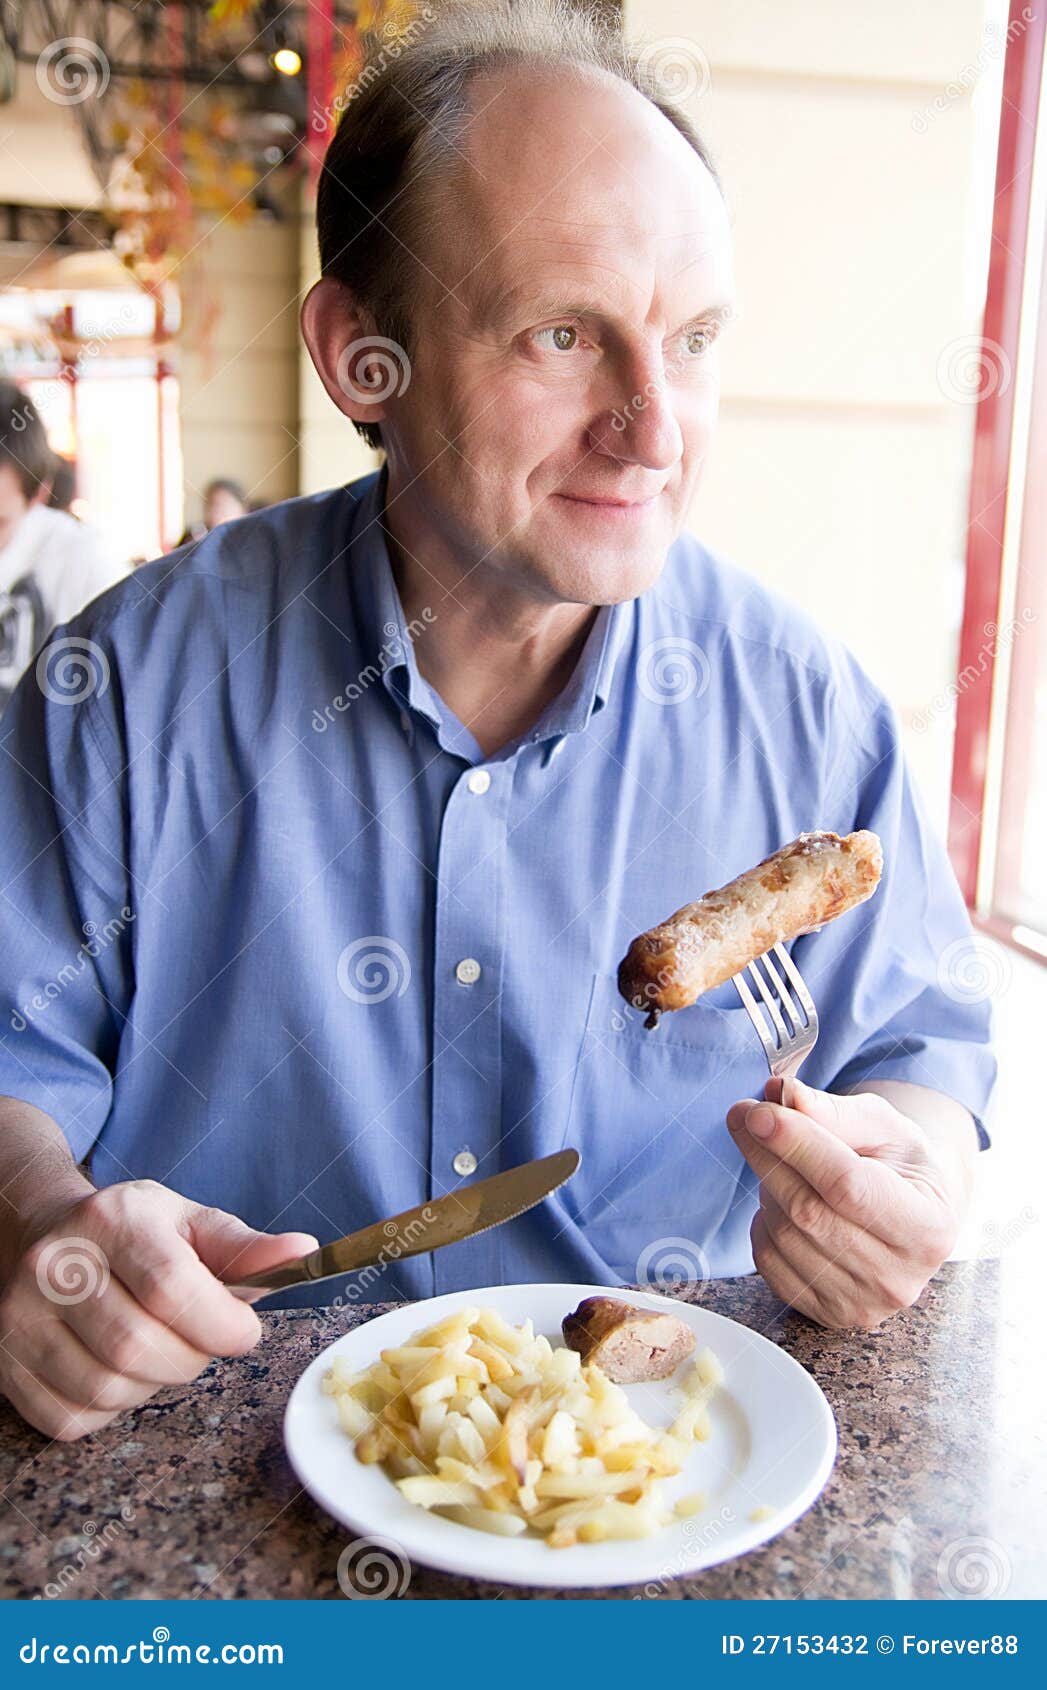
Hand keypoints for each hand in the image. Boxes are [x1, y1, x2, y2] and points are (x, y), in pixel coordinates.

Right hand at [0, 1178, 317, 1440]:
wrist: (41, 1230)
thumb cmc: (130, 1233)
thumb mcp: (188, 1224)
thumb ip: (246, 1248)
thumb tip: (304, 1253)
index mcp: (112, 1220)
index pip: (173, 1288)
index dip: (222, 1324)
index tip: (243, 1332)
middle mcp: (55, 1264)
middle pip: (140, 1347)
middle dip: (190, 1359)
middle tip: (200, 1343)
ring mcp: (19, 1316)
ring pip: (106, 1389)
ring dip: (152, 1386)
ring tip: (158, 1352)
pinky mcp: (4, 1363)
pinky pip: (71, 1419)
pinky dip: (110, 1410)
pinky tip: (118, 1371)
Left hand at [727, 1077, 971, 1329]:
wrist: (907, 1212)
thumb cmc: (897, 1163)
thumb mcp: (882, 1125)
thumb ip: (834, 1112)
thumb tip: (784, 1095)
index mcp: (929, 1228)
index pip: (848, 1186)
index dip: (797, 1146)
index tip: (759, 1112)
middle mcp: (899, 1278)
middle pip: (808, 1211)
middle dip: (767, 1156)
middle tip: (746, 1115)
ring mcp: (862, 1304)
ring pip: (783, 1234)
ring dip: (767, 1187)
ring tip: (784, 1162)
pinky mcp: (826, 1314)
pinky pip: (767, 1262)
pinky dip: (763, 1223)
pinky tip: (783, 1203)